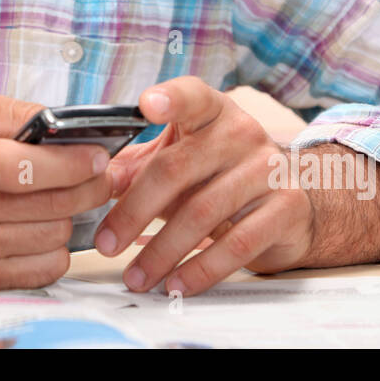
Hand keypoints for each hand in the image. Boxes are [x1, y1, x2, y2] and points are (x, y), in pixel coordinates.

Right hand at [0, 88, 112, 291]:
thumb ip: (15, 112)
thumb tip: (66, 126)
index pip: (26, 168)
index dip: (73, 163)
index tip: (97, 156)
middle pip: (50, 203)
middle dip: (90, 186)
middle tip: (99, 174)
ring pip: (55, 235)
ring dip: (70, 215)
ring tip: (62, 197)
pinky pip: (46, 268)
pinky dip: (56, 247)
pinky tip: (43, 226)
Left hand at [95, 76, 316, 294]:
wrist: (287, 203)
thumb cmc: (219, 176)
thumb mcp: (179, 160)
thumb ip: (137, 168)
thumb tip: (92, 185)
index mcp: (212, 111)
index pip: (191, 95)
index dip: (170, 98)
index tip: (146, 104)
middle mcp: (242, 133)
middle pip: (177, 168)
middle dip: (134, 211)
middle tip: (107, 243)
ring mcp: (268, 169)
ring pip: (202, 213)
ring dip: (161, 252)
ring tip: (136, 276)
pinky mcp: (285, 208)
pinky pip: (236, 245)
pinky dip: (200, 270)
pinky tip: (177, 284)